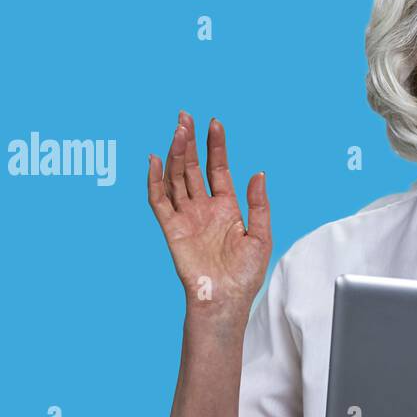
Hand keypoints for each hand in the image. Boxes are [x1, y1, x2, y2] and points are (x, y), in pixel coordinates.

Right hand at [147, 110, 271, 312]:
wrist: (225, 299)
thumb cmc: (244, 275)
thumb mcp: (261, 236)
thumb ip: (259, 204)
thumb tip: (258, 173)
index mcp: (227, 208)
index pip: (219, 169)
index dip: (216, 146)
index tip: (214, 123)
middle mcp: (204, 208)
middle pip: (194, 168)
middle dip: (191, 142)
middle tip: (186, 117)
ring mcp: (186, 217)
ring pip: (177, 178)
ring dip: (176, 155)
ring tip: (178, 131)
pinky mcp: (171, 229)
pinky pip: (159, 201)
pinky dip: (155, 181)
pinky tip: (155, 161)